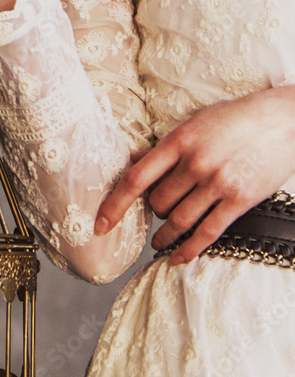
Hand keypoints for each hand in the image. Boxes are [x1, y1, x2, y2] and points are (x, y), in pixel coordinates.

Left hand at [94, 86, 294, 264]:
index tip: (101, 224)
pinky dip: (189, 249)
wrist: (285, 119)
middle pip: (159, 203)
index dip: (114, 205)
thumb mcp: (196, 123)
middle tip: (158, 214)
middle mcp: (196, 163)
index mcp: (179, 141)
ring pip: (179, 221)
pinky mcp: (239, 199)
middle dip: (155, 212)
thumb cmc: (236, 119)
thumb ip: (166, 147)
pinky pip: (207, 233)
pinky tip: (178, 257)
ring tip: (160, 241)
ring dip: (165, 235)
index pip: (136, 179)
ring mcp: (218, 183)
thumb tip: (133, 162)